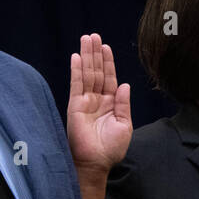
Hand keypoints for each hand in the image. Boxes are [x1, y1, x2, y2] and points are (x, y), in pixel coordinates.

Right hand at [67, 33, 131, 176]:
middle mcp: (97, 100)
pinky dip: (76, 70)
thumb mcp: (124, 125)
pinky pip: (76, 84)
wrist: (96, 163)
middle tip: (94, 35)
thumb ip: (123, 104)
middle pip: (96, 71)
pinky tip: (77, 57)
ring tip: (86, 39)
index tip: (106, 47)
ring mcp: (85, 102)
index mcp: (110, 104)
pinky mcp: (75, 106)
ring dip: (86, 56)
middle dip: (96, 53)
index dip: (108, 62)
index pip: (109, 78)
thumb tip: (124, 85)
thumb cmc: (110, 149)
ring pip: (86, 74)